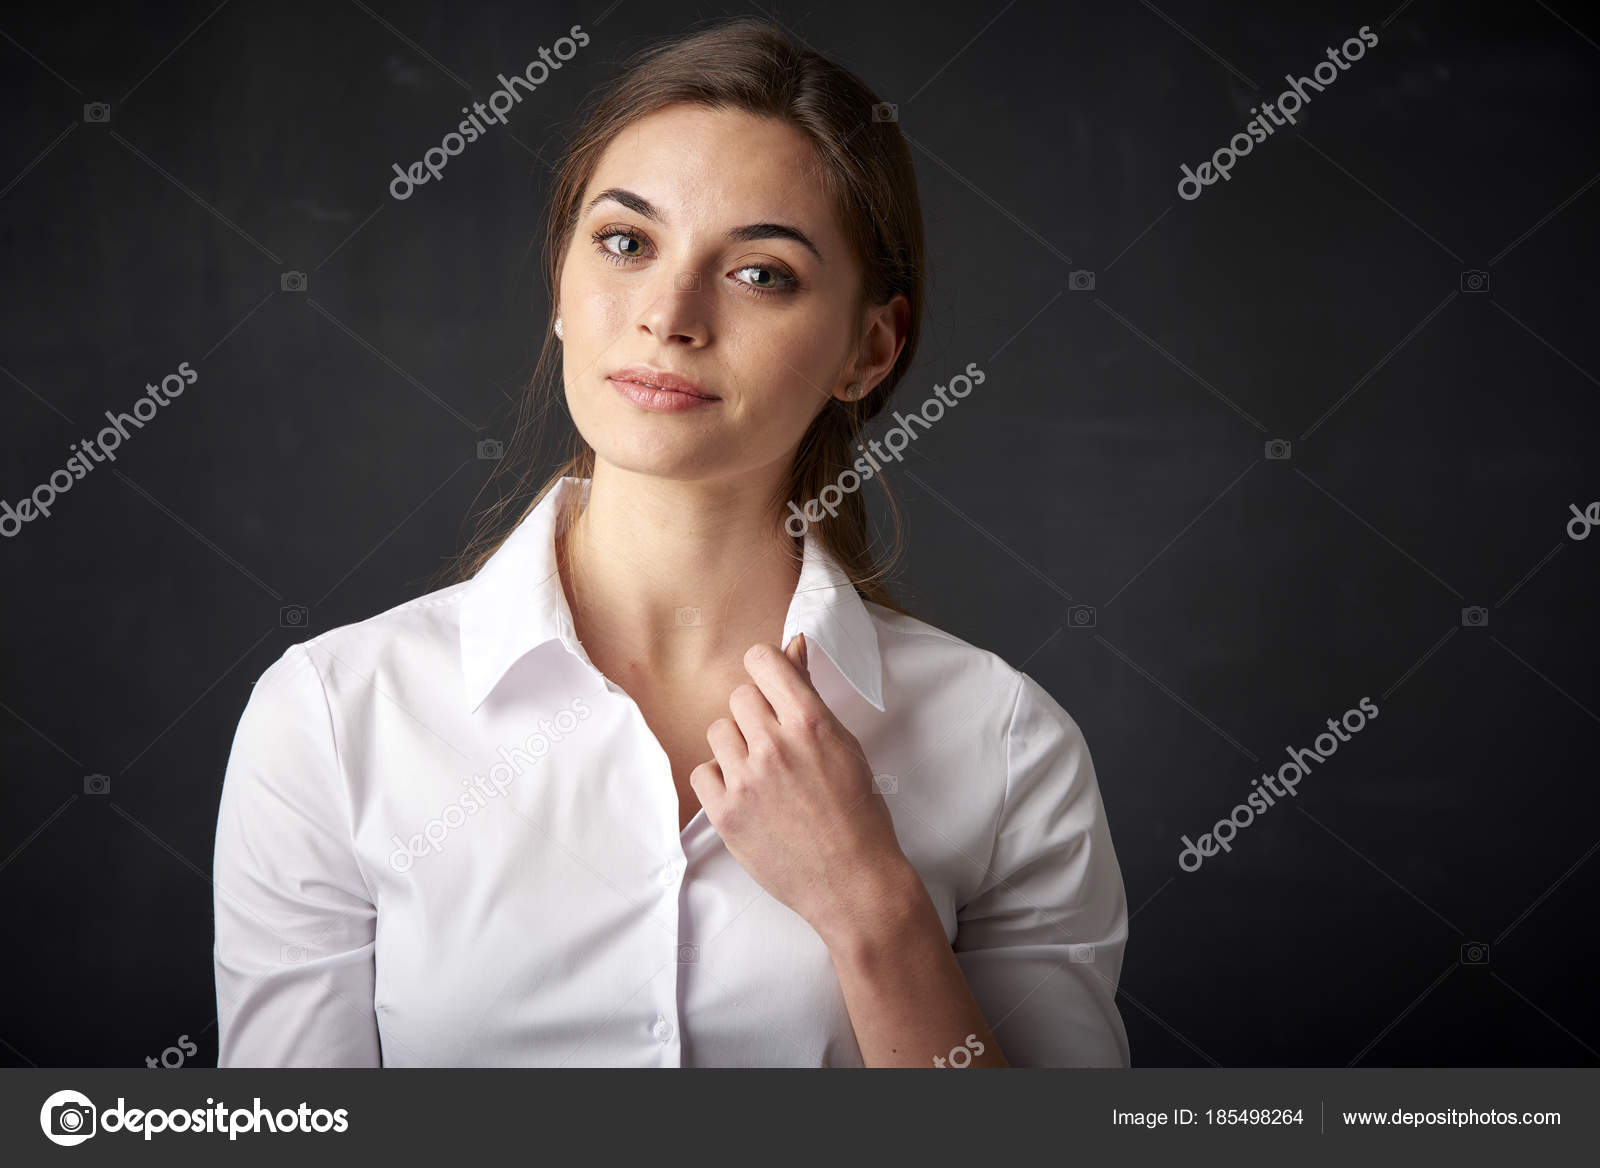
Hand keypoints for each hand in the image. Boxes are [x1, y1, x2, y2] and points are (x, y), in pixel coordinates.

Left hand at [691, 633, 913, 943]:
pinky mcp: (725, 812)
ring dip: (735, 746)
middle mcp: (774, 745)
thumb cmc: (858, 815)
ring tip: (762, 773)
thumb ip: (810, 696)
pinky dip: (719, 780)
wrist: (852, 881)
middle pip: (740, 696)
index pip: (763, 661)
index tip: (771, 686)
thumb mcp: (844, 745)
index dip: (766, 670)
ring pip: (718, 731)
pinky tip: (745, 795)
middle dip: (756, 715)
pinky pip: (702, 771)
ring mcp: (747, 779)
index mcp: (810, 723)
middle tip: (776, 744)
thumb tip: (793, 648)